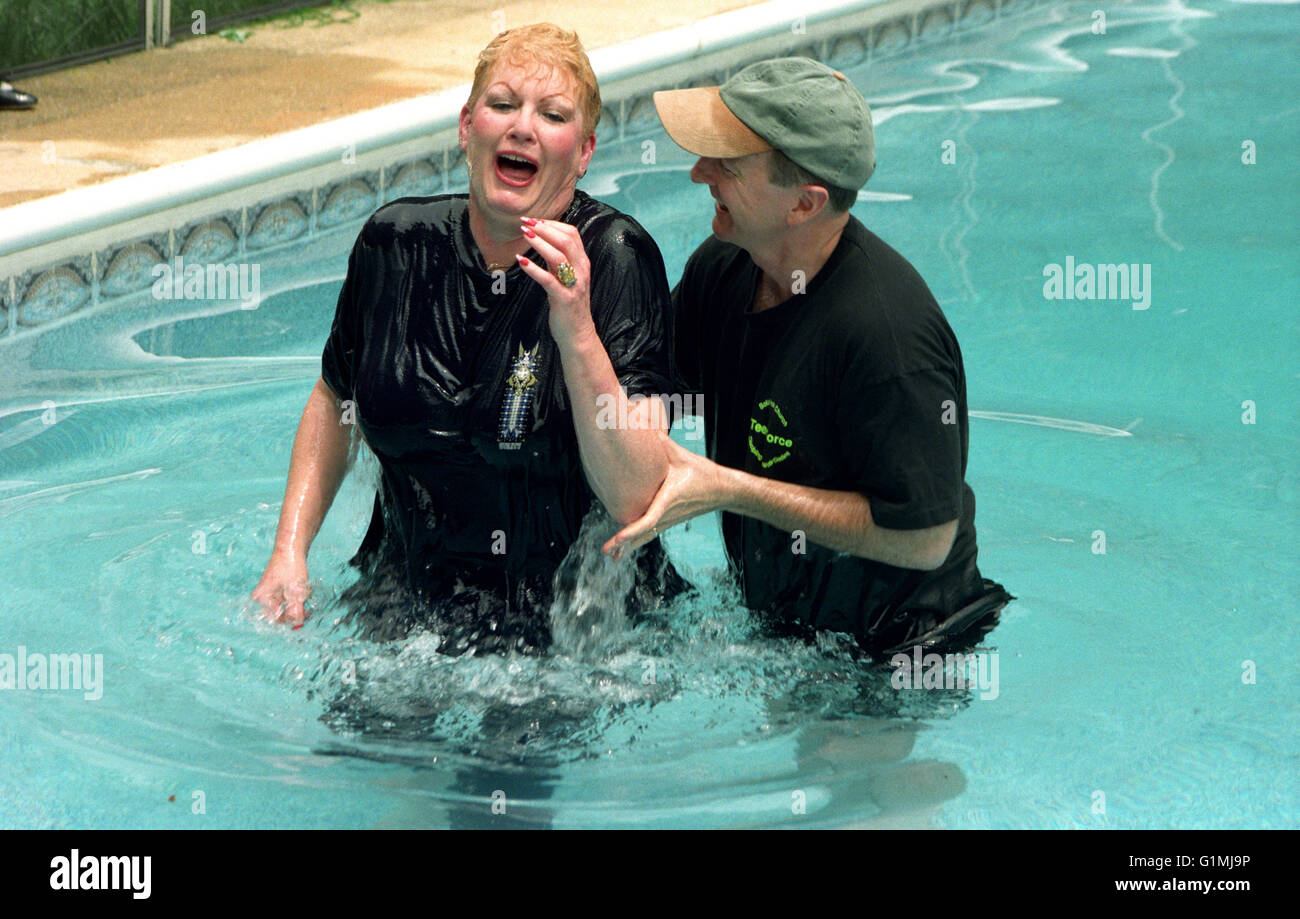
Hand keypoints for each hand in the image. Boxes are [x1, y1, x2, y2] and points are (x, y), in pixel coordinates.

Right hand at [251, 552, 311, 626]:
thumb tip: (296, 626)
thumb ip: (295, 611)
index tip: (304, 614)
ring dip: (298, 603)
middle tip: (306, 604)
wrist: (291, 548)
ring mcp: (272, 593)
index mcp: (262, 599)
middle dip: (296, 610)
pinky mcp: (280, 589)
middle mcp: (264, 598)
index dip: (291, 620)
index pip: (276, 620)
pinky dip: (298, 597)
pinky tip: (301, 588)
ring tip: (302, 591)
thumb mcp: (295, 592)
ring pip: (288, 607)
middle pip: (282, 614)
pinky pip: (290, 600)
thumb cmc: (290, 568)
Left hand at [514, 216, 596, 346]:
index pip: (572, 234)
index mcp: (582, 263)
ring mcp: (574, 285)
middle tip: (525, 223)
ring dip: (539, 243)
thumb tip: (542, 241)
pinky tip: (521, 261)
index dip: (552, 223)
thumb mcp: (566, 277)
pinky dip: (533, 268)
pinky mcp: (563, 298)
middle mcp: (581, 271)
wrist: (578, 334)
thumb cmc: (569, 305)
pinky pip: (548, 280)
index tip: (534, 219)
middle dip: (544, 228)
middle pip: (566, 240)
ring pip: (559, 256)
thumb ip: (559, 260)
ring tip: (524, 235)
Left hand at [603, 438, 732, 559]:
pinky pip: (649, 533)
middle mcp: (667, 514)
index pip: (648, 520)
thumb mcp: (681, 456)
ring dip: (628, 547)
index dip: (632, 530)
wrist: (721, 489)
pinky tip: (624, 549)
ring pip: (645, 536)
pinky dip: (636, 540)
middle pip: (643, 534)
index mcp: (668, 500)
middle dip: (624, 544)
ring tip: (612, 556)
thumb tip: (640, 423)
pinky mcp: (669, 521)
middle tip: (607, 552)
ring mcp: (668, 520)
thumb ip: (661, 443)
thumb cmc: (702, 472)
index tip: (618, 539)